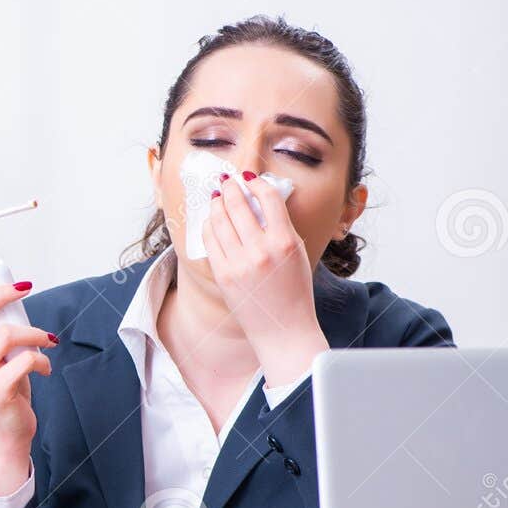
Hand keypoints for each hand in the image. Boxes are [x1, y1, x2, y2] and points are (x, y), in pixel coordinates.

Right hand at [0, 271, 53, 495]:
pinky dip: (43, 360)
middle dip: (2, 293)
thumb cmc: (3, 391)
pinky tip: (45, 368)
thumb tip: (10, 298)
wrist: (6, 434)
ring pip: (7, 334)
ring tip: (47, 341)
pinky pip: (27, 359)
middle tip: (25, 287)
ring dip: (35, 333)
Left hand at [203, 171, 328, 387]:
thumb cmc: (294, 291)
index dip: (257, 183)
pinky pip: (210, 241)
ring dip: (216, 205)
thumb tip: (261, 201)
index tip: (250, 179)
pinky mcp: (222, 274)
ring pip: (220, 221)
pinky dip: (209, 226)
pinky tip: (211, 221)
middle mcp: (261, 250)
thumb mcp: (298, 254)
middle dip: (230, 189)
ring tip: (217, 197)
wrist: (282, 329)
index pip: (268, 199)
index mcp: (285, 242)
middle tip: (226, 182)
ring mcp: (239, 263)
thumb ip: (281, 227)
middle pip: (238, 206)